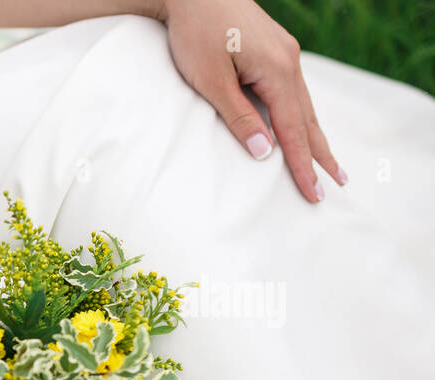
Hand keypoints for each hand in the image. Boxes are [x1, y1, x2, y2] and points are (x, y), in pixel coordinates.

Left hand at [156, 0, 345, 201]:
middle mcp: (289, 61)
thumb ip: (239, 117)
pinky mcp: (276, 49)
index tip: (314, 193)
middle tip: (337, 184)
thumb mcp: (211, 81)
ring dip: (315, 135)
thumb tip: (265, 153)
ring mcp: (285, 53)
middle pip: (308, 118)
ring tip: (327, 162)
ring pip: (304, 104)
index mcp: (277, 70)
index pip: (294, 130)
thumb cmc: (196, 34)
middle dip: (321, 154)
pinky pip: (294, 91)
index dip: (303, 165)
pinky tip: (303, 126)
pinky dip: (301, 114)